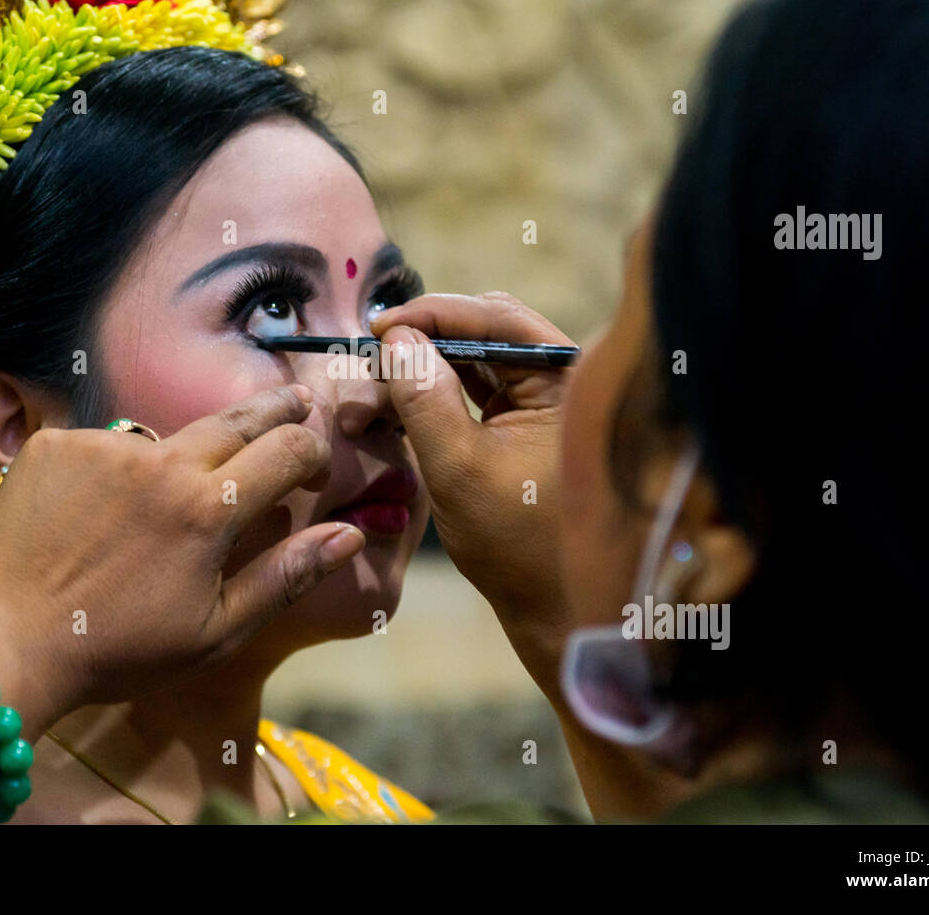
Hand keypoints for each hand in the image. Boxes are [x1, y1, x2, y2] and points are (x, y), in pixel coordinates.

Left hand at [0, 384, 363, 730]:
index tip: (312, 465)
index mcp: (206, 510)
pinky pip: (106, 445)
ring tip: (155, 515)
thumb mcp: (215, 631)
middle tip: (296, 400)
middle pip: (237, 419)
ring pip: (165, 438)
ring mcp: (102, 447)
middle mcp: (159, 462)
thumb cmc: (116, 651)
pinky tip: (97, 516)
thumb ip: (286, 575)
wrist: (0, 645)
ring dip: (179, 461)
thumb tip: (350, 533)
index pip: (287, 449)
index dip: (311, 450)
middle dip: (275, 410)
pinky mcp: (54, 444)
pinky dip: (115, 471)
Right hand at [371, 292, 573, 694]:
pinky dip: (425, 402)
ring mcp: (537, 407)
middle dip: (417, 346)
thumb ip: (426, 401)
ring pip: (466, 366)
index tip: (379, 328)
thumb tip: (397, 340)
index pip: (498, 318)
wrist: (557, 614)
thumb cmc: (519, 549)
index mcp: (568, 381)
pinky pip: (466, 396)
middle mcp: (558, 382)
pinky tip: (384, 417)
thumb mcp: (460, 471)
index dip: (432, 315)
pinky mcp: (516, 431)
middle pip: (479, 335)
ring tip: (360, 409)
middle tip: (366, 363)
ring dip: (412, 378)